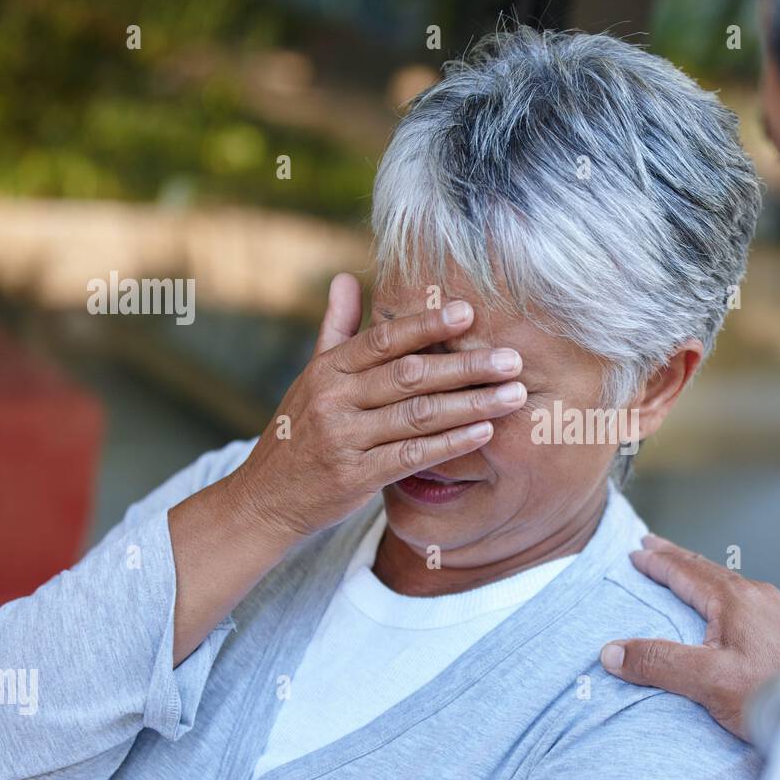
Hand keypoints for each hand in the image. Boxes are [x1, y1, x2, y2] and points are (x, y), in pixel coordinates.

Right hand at [168, 273, 523, 664]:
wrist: (265, 500)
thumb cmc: (299, 433)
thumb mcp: (311, 378)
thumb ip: (335, 329)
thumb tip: (346, 279)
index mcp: (327, 370)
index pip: (384, 340)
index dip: (427, 325)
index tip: (470, 312)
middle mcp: (334, 399)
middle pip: (410, 375)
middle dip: (466, 366)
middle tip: (513, 359)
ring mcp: (344, 439)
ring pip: (418, 415)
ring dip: (471, 404)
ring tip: (514, 395)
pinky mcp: (355, 477)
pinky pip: (411, 456)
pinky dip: (451, 443)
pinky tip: (485, 433)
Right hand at [599, 534, 779, 739]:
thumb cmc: (775, 693)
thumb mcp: (707, 680)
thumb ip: (659, 663)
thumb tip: (613, 652)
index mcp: (735, 599)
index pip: (685, 570)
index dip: (658, 561)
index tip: (636, 552)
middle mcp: (756, 596)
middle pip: (706, 569)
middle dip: (676, 558)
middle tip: (653, 546)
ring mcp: (773, 611)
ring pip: (726, 582)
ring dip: (698, 574)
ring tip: (682, 573)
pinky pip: (741, 598)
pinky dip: (718, 592)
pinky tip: (721, 609)